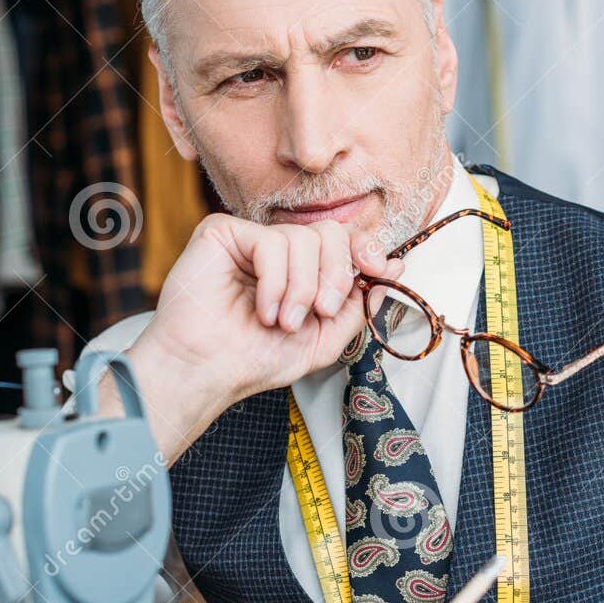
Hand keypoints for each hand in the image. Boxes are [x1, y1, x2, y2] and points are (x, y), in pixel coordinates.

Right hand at [127, 215, 398, 458]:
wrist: (209, 370)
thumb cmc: (256, 359)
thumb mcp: (325, 339)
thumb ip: (359, 306)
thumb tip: (393, 267)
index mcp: (303, 271)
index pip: (343, 243)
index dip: (365, 251)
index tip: (379, 270)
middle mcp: (279, 251)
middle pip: (331, 233)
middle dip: (335, 275)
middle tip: (320, 311)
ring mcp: (251, 239)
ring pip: (304, 238)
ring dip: (301, 288)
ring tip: (282, 321)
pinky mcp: (223, 232)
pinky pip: (271, 240)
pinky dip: (275, 281)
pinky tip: (262, 308)